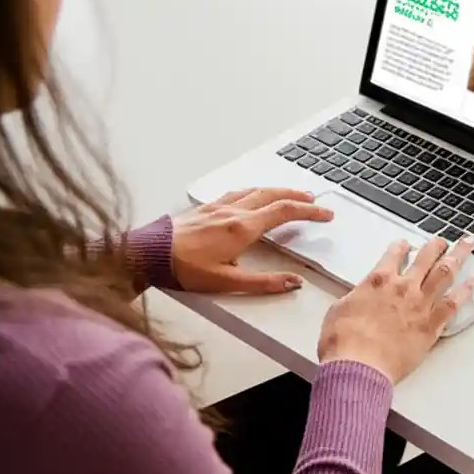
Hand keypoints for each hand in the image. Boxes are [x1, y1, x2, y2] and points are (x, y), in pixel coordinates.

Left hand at [171, 188, 333, 293]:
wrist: (148, 254)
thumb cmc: (183, 268)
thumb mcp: (227, 282)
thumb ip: (264, 283)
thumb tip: (292, 283)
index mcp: (242, 228)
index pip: (285, 212)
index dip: (309, 212)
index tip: (326, 215)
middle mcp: (233, 212)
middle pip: (273, 195)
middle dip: (298, 197)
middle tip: (315, 201)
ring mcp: (218, 207)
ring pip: (255, 190)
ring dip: (277, 190)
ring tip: (290, 194)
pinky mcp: (205, 208)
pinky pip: (237, 193)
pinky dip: (255, 191)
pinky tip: (252, 195)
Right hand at [319, 237, 473, 383]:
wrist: (359, 365)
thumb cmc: (344, 342)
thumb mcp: (339, 310)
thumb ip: (356, 297)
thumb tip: (359, 296)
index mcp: (378, 281)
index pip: (393, 255)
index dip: (401, 247)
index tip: (406, 244)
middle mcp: (403, 288)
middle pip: (426, 258)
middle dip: (436, 246)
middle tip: (443, 240)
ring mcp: (420, 305)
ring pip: (445, 273)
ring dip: (458, 256)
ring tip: (467, 246)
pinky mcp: (432, 326)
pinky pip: (453, 303)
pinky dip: (465, 291)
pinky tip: (472, 283)